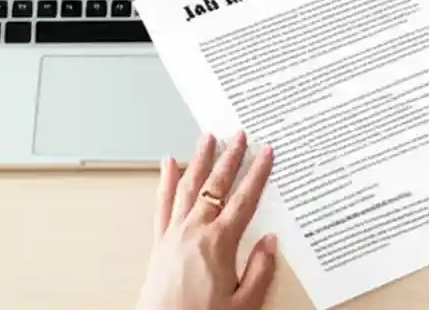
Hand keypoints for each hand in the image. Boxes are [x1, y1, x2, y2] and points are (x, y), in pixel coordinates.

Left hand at [137, 132, 277, 309]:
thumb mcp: (244, 304)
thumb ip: (260, 270)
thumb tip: (270, 242)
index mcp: (219, 243)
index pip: (244, 199)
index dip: (258, 173)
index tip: (266, 154)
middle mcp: (194, 231)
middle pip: (216, 185)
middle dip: (231, 157)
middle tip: (240, 136)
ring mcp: (173, 234)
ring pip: (188, 185)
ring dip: (200, 159)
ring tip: (207, 138)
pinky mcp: (158, 243)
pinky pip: (162, 203)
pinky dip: (166, 181)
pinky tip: (168, 165)